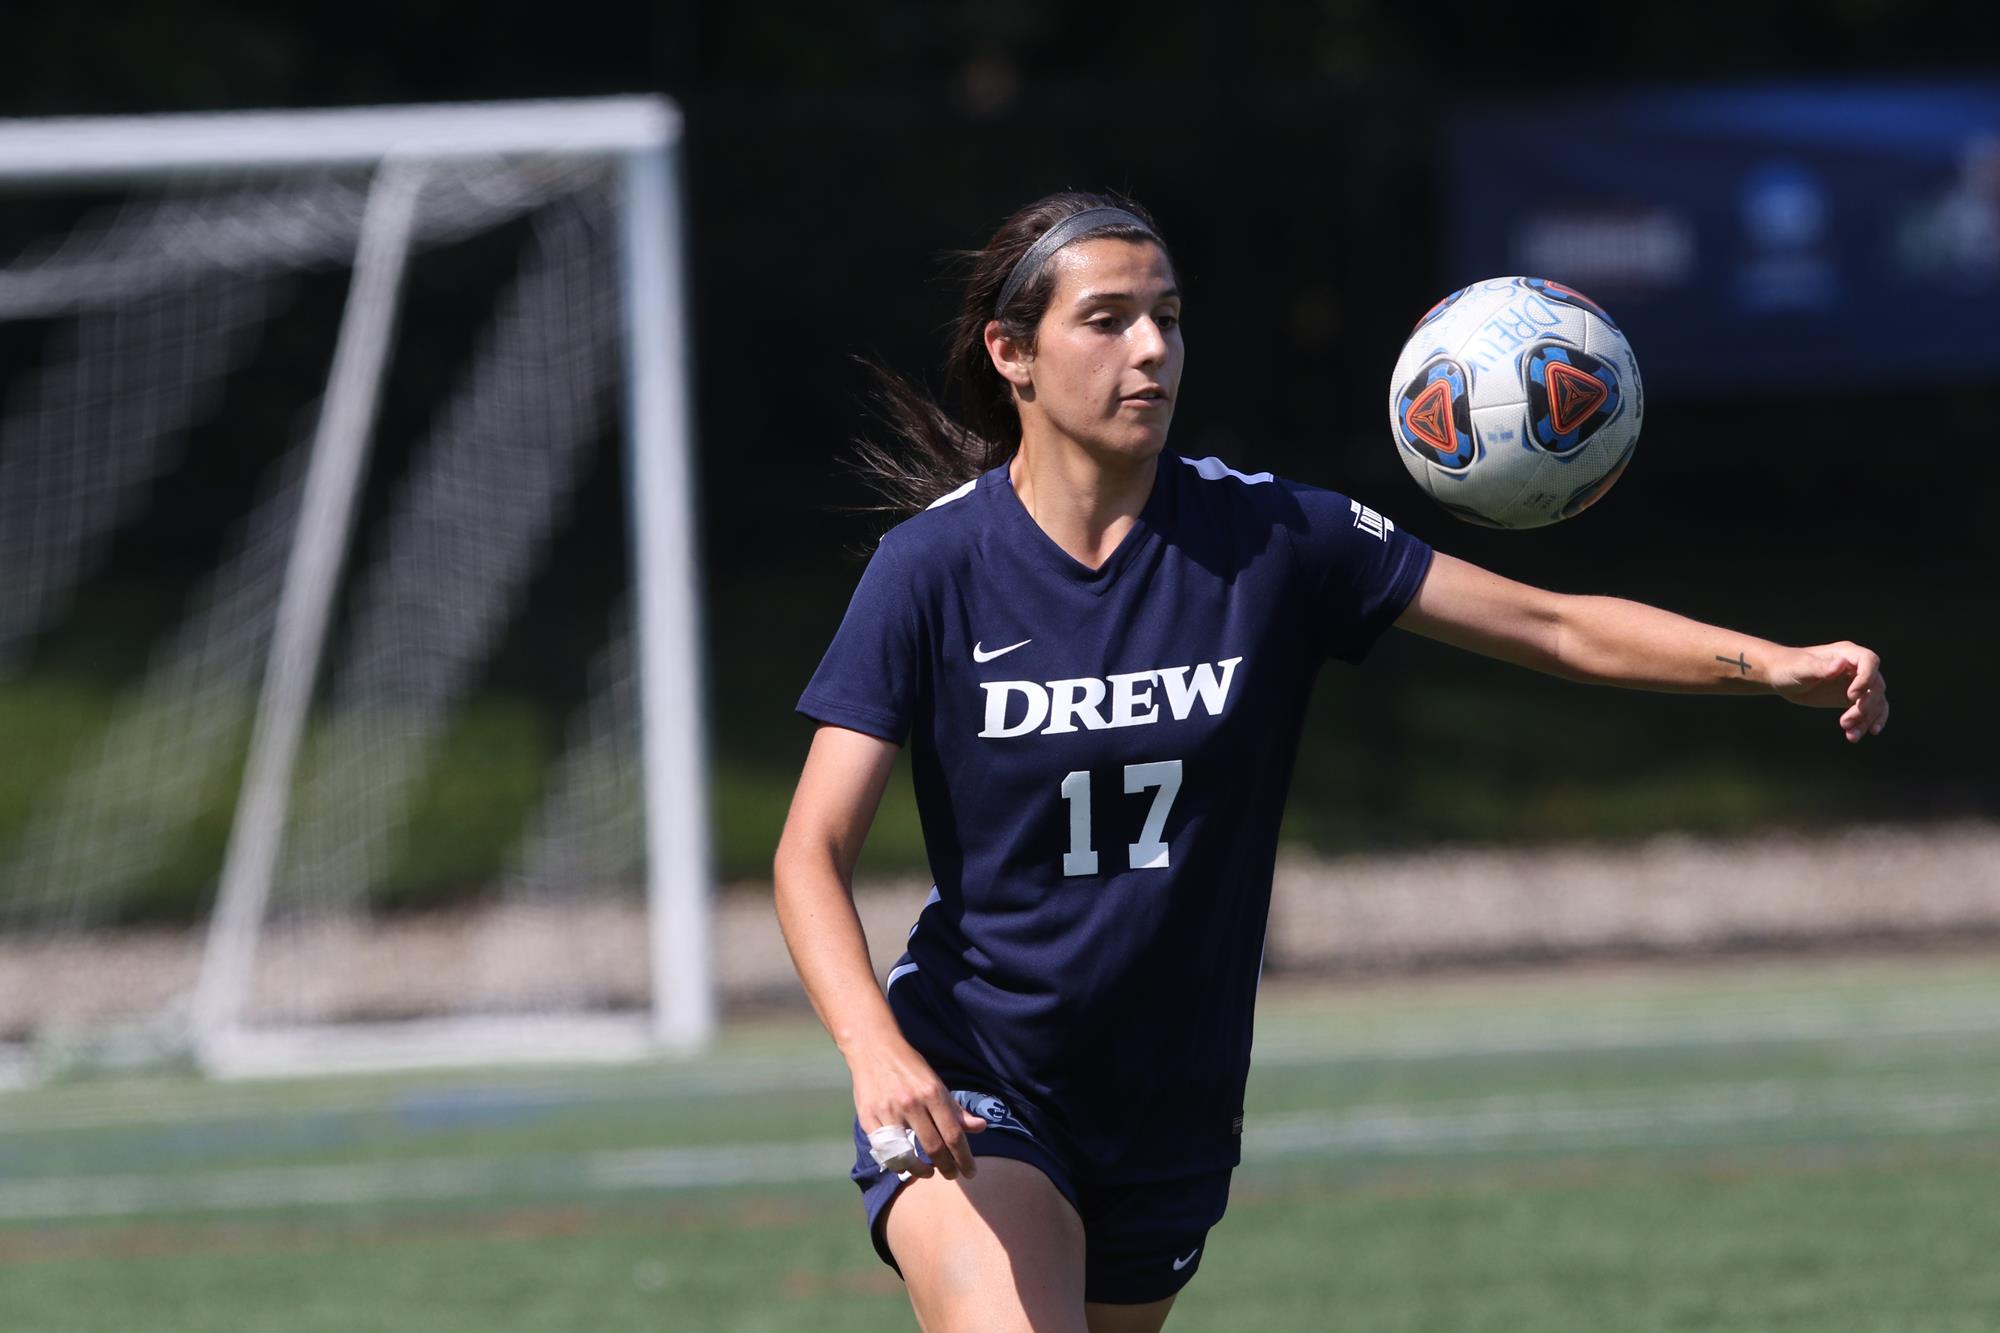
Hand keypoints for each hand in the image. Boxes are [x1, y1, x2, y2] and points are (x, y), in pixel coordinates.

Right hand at [846, 1034, 985, 1180]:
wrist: (873, 1048)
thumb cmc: (909, 1067)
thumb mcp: (936, 1082)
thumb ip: (955, 1109)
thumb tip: (980, 1127)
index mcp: (931, 1092)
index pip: (953, 1133)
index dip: (964, 1158)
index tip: (970, 1172)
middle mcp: (910, 1103)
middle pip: (933, 1146)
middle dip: (947, 1167)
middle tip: (952, 1175)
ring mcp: (887, 1111)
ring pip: (907, 1154)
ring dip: (921, 1170)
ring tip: (930, 1172)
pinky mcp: (868, 1118)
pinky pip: (884, 1151)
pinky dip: (897, 1163)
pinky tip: (905, 1165)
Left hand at [1771, 641, 1888, 741]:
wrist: (1781, 676)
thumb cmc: (1789, 667)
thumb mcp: (1801, 668)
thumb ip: (1820, 667)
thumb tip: (1841, 664)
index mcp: (1846, 653)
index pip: (1869, 661)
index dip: (1866, 679)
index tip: (1851, 696)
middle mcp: (1856, 667)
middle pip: (1875, 685)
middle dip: (1865, 706)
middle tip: (1844, 722)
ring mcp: (1857, 683)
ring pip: (1875, 701)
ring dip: (1867, 719)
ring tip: (1851, 736)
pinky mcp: (1852, 698)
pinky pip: (1870, 709)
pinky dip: (1869, 721)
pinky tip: (1862, 734)